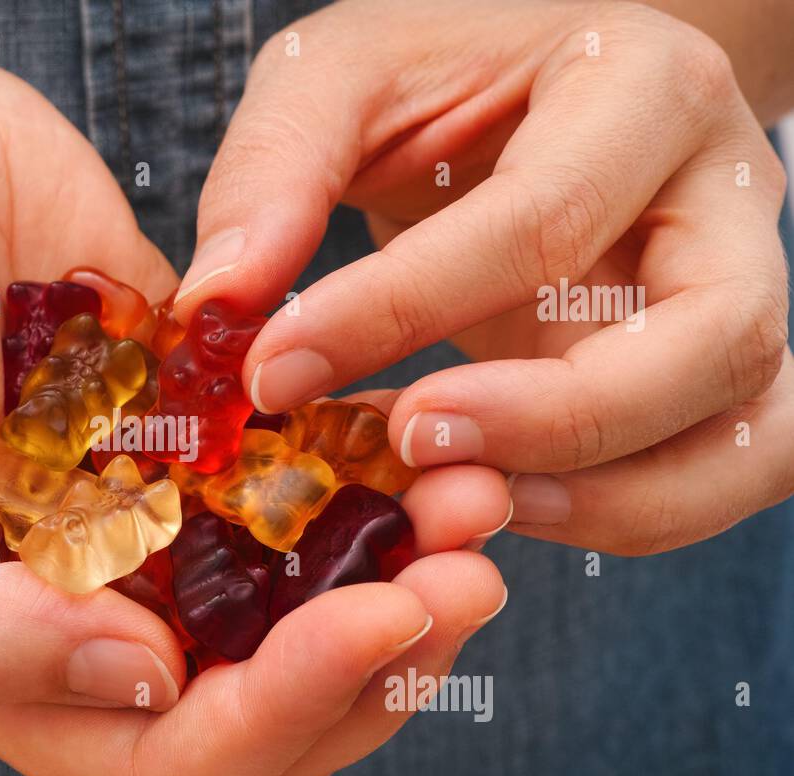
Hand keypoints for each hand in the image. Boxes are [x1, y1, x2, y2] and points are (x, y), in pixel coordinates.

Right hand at [0, 4, 509, 775]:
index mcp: (1, 655)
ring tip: (475, 494)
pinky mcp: (197, 432)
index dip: (282, 713)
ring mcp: (152, 522)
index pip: (167, 753)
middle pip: (266, 702)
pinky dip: (375, 472)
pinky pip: (306, 479)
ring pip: (306, 599)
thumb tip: (143, 689)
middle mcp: (90, 608)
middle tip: (468, 567)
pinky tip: (425, 434)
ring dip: (403, 567)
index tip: (379, 614)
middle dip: (376, 654)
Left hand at [178, 0, 791, 554]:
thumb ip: (276, 171)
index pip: (540, 219)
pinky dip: (624, 514)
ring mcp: (740, 290)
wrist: (531, 81)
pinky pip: (723, 470)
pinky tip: (502, 502)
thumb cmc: (440, 73)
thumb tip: (221, 301)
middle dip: (552, 419)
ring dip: (606, 499)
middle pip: (709, 337)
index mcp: (638, 86)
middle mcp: (724, 194)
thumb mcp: (339, 77)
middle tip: (408, 444)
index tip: (274, 372)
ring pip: (746, 432)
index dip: (399, 311)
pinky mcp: (716, 370)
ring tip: (460, 503)